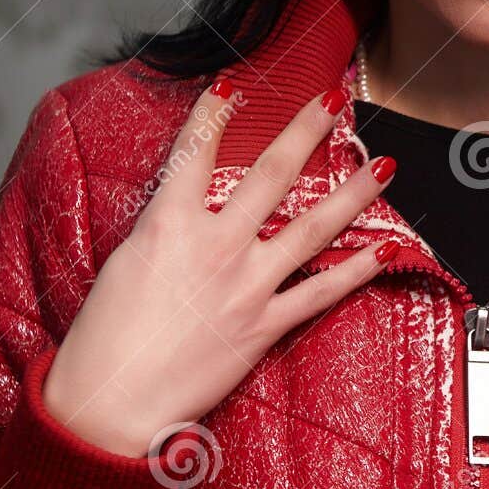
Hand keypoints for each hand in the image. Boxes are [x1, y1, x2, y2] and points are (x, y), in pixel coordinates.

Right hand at [43, 82, 398, 456]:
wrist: (110, 404)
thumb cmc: (104, 339)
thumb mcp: (124, 262)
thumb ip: (164, 229)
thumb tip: (184, 209)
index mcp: (169, 225)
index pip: (194, 153)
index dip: (213, 114)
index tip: (233, 84)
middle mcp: (216, 246)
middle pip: (271, 173)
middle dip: (305, 130)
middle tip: (332, 99)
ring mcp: (246, 284)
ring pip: (312, 226)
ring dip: (353, 193)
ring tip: (383, 165)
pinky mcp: (264, 324)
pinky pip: (320, 292)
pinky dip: (357, 271)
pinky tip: (385, 251)